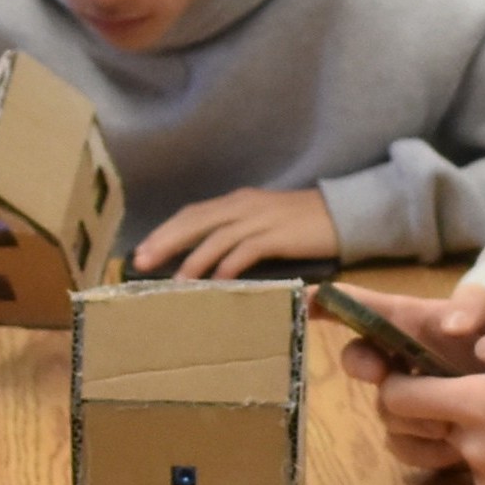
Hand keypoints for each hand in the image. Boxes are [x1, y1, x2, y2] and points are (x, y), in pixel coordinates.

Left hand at [135, 185, 340, 278]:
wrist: (342, 214)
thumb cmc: (301, 224)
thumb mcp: (262, 221)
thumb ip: (236, 233)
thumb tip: (207, 260)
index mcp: (236, 201)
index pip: (192, 213)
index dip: (165, 231)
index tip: (143, 250)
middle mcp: (243, 205)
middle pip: (195, 221)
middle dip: (167, 241)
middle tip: (142, 263)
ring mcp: (260, 219)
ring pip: (216, 237)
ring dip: (193, 260)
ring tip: (175, 282)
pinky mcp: (278, 235)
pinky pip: (246, 250)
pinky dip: (228, 266)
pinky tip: (217, 281)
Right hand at [325, 285, 484, 469]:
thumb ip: (476, 303)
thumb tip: (447, 324)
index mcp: (412, 325)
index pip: (362, 309)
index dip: (330, 304)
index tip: (307, 301)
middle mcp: (400, 362)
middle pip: (358, 360)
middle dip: (363, 364)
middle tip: (382, 370)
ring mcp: (408, 402)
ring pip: (384, 410)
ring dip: (416, 414)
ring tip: (455, 417)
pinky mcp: (421, 441)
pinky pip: (403, 448)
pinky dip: (429, 449)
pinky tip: (457, 445)